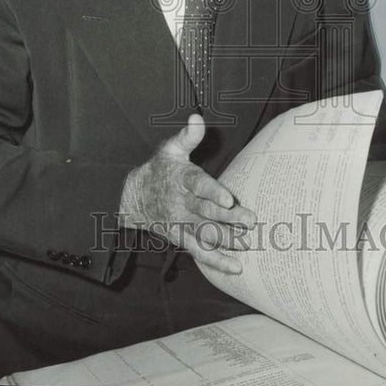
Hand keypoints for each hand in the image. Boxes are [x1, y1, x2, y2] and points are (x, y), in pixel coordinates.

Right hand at [119, 114, 256, 273]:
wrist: (135, 196)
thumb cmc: (160, 169)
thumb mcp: (171, 148)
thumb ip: (188, 136)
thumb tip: (197, 118)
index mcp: (182, 178)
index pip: (198, 185)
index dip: (213, 192)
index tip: (228, 198)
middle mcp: (182, 203)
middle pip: (206, 212)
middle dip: (228, 218)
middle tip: (250, 220)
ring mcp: (181, 222)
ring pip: (205, 233)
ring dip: (227, 239)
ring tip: (248, 243)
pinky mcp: (181, 237)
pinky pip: (199, 251)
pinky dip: (216, 261)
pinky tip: (235, 267)